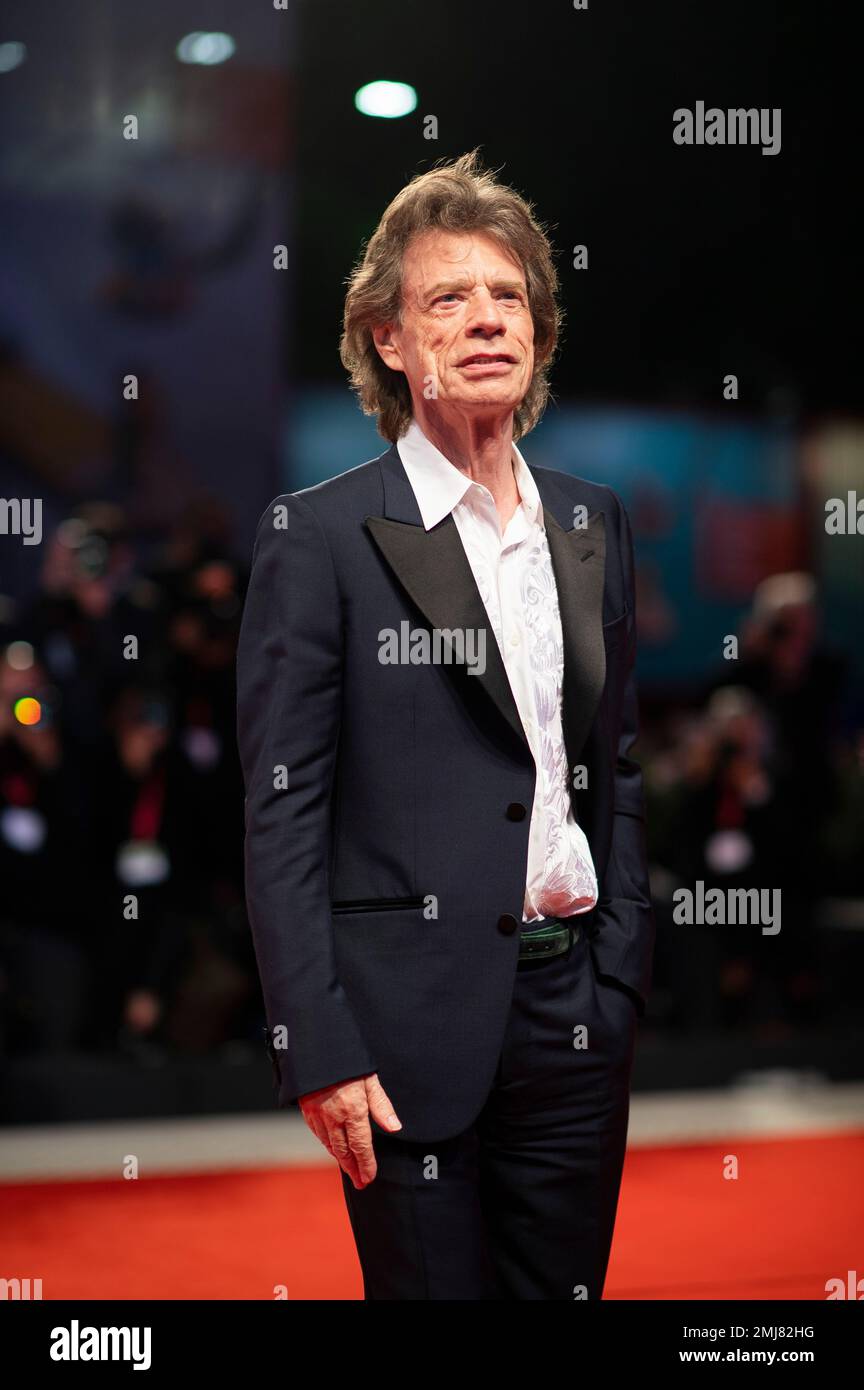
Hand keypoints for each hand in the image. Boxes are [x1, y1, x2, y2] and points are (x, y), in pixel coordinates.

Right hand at [298, 1073, 401, 1188]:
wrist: (316, 1047)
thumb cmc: (347, 1062)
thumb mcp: (370, 1079)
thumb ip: (382, 1106)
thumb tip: (395, 1128)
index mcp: (353, 1110)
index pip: (361, 1146)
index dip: (366, 1164)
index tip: (370, 1177)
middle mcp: (334, 1116)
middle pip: (344, 1151)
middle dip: (353, 1170)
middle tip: (360, 1183)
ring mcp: (318, 1115)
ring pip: (330, 1145)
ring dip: (340, 1160)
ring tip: (349, 1170)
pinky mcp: (307, 1110)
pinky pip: (318, 1134)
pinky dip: (327, 1145)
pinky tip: (333, 1149)